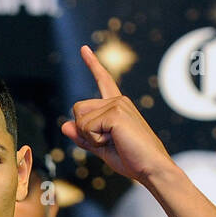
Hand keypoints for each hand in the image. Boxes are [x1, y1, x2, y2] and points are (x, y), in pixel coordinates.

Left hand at [61, 44, 171, 184]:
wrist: (151, 168)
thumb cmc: (131, 159)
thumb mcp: (101, 148)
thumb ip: (82, 137)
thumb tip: (64, 125)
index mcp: (117, 106)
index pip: (102, 81)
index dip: (92, 64)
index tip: (83, 49)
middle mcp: (118, 100)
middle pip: (78, 109)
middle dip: (83, 131)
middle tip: (107, 142)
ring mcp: (118, 104)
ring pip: (80, 120)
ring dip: (90, 137)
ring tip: (114, 142)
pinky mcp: (116, 113)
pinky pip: (86, 127)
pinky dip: (94, 140)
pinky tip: (114, 141)